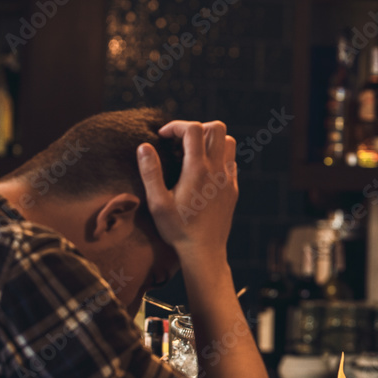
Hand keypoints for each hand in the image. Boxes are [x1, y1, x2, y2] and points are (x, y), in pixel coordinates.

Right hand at [137, 120, 237, 256]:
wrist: (205, 251)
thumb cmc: (178, 229)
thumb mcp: (157, 202)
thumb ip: (150, 172)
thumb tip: (144, 146)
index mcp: (197, 169)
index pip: (193, 129)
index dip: (175, 126)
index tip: (162, 137)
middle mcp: (217, 169)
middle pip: (217, 128)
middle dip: (196, 128)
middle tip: (180, 142)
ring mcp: (228, 178)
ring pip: (228, 142)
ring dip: (210, 141)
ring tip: (191, 154)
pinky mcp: (233, 188)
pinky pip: (231, 161)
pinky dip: (218, 157)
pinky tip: (203, 172)